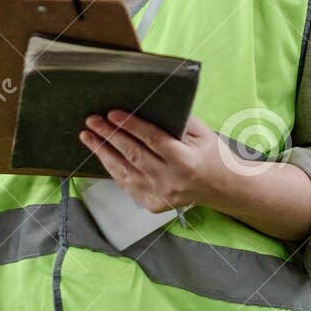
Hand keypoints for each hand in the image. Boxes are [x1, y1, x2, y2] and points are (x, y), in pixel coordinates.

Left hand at [80, 111, 227, 213]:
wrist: (222, 187)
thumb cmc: (212, 155)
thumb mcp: (202, 133)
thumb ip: (177, 121)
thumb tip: (147, 106)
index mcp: (185, 161)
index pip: (152, 139)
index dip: (130, 125)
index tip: (112, 113)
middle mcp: (171, 180)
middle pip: (133, 154)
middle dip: (110, 135)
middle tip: (93, 120)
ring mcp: (160, 195)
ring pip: (124, 172)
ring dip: (103, 152)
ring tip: (88, 136)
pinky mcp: (154, 204)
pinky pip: (127, 185)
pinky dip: (113, 169)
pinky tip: (103, 154)